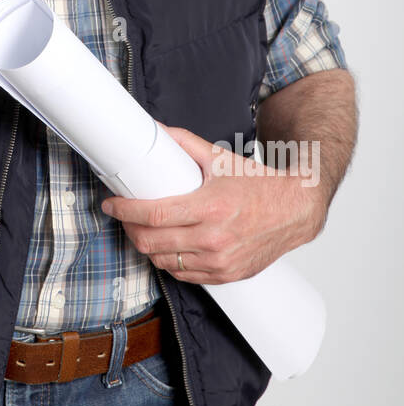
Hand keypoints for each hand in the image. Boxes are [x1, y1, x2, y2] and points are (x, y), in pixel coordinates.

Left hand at [100, 124, 322, 282]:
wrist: (295, 210)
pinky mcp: (225, 275)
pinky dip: (168, 261)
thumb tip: (155, 129)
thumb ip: (184, 143)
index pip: (155, 215)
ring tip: (142, 229)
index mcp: (212, 208)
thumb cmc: (259, 185)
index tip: (112, 204)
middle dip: (130, 228)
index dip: (126, 210)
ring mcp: (220, 262)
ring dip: (146, 246)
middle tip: (124, 215)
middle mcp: (215, 239)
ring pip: (163, 261)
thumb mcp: (220, 158)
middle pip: (152, 242)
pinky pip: (183, 274)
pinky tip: (165, 246)